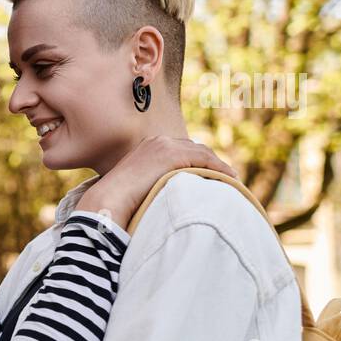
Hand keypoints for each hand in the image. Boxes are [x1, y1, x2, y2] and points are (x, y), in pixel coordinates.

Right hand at [77, 136, 235, 227]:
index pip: (180, 149)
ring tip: (230, 178)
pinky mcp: (173, 155)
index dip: (197, 160)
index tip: (208, 172)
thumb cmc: (117, 200)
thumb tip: (159, 194)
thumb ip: (150, 182)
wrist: (109, 199)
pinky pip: (205, 159)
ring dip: (218, 165)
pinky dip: (219, 168)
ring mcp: (165, 146)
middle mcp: (158, 141)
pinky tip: (230, 178)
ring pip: (202, 152)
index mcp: (148, 146)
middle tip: (224, 175)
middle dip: (210, 160)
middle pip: (194, 147)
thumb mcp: (136, 185)